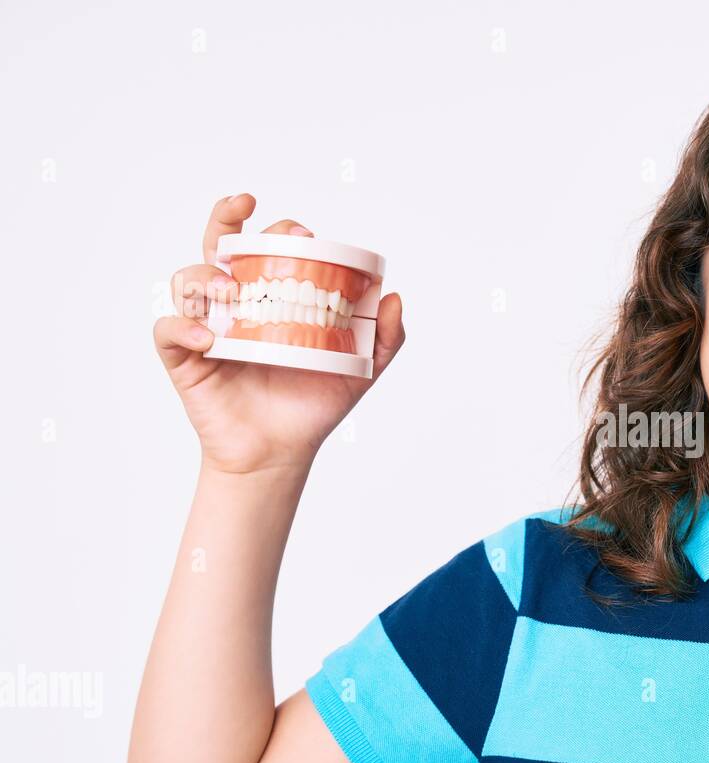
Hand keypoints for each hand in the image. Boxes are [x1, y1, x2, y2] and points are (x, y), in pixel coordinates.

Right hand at [153, 194, 404, 475]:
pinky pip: (169, 332)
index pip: (267, 247)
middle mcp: (234, 304)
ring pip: (187, 280)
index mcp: (272, 297)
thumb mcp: (360, 371)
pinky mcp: (184, 359)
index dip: (276, 227)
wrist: (282, 453)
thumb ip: (385, 337)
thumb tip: (392, 296)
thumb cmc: (314, 405)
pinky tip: (207, 339)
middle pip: (219, 246)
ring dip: (204, 275)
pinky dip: (182, 328)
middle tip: (250, 215)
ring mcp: (206, 327)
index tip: (303, 232)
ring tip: (230, 291)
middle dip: (228, 221)